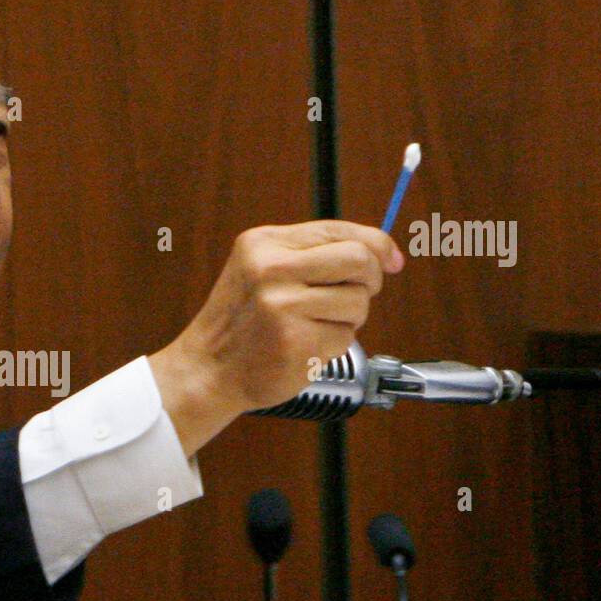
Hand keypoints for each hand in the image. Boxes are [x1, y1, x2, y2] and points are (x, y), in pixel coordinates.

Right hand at [149, 220, 402, 454]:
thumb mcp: (262, 269)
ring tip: (313, 326)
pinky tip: (303, 346)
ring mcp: (282, 306)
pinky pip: (346, 337)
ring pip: (358, 301)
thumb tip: (386, 255)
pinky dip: (333, 345)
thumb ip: (313, 255)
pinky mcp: (295, 341)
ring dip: (348, 318)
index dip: (377, 244)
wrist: (207, 370)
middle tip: (353, 296)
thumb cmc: (243, 322)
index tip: (392, 260)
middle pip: (359, 259)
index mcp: (264, 243)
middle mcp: (271, 268)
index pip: (340, 230)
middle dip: (370, 279)